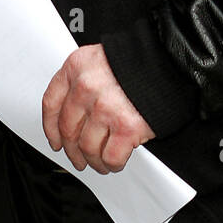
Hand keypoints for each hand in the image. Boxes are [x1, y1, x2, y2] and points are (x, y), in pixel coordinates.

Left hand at [41, 44, 155, 174]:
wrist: (171, 61)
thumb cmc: (140, 60)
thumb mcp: (102, 58)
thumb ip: (84, 79)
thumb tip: (75, 112)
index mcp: (77, 67)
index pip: (52, 103)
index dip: (51, 127)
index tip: (54, 139)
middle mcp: (86, 87)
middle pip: (68, 129)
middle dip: (72, 150)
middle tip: (78, 158)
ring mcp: (105, 108)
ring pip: (88, 147)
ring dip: (93, 161)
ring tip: (99, 163)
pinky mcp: (126, 127)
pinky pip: (111, 157)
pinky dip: (111, 164)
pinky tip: (114, 163)